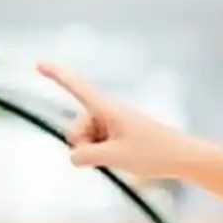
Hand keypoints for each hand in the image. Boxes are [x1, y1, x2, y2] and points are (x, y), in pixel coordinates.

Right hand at [36, 62, 202, 178]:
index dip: (57, 75)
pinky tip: (121, 159)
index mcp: (107, 109)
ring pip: (86, 139)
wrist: (183, 158)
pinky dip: (102, 154)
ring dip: (93, 151)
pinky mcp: (120, 135)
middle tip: (105, 155)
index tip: (38, 63)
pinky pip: (98, 144)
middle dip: (81, 143)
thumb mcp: (114, 157)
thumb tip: (73, 155)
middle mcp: (108, 112)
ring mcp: (114, 124)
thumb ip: (86, 156)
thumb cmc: (152, 153)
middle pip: (76, 126)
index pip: (77, 87)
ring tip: (119, 158)